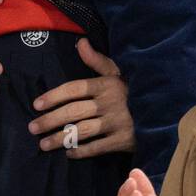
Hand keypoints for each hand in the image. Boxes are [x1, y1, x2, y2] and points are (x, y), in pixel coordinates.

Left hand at [29, 38, 134, 156]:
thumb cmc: (136, 90)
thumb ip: (97, 61)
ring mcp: (117, 122)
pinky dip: (81, 151)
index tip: (36, 105)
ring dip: (60, 138)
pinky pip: (97, 147)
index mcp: (107, 84)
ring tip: (43, 144)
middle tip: (33, 128)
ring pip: (82, 131)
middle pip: (73, 111)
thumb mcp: (120, 73)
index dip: (53, 96)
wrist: (163, 111)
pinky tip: (69, 153)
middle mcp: (110, 102)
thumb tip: (80, 42)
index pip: (74, 88)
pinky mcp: (124, 140)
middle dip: (50, 120)